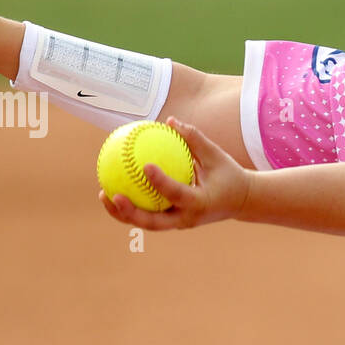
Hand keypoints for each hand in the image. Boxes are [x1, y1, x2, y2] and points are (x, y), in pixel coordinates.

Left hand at [99, 116, 252, 230]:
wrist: (241, 202)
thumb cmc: (229, 175)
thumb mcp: (216, 156)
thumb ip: (194, 139)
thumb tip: (170, 120)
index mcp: (200, 203)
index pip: (177, 194)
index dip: (160, 182)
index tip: (145, 166)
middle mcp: (187, 219)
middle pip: (153, 222)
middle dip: (130, 212)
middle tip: (113, 195)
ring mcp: (178, 224)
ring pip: (145, 223)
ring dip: (122, 213)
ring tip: (103, 195)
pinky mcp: (173, 222)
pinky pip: (148, 215)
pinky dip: (131, 207)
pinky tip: (114, 191)